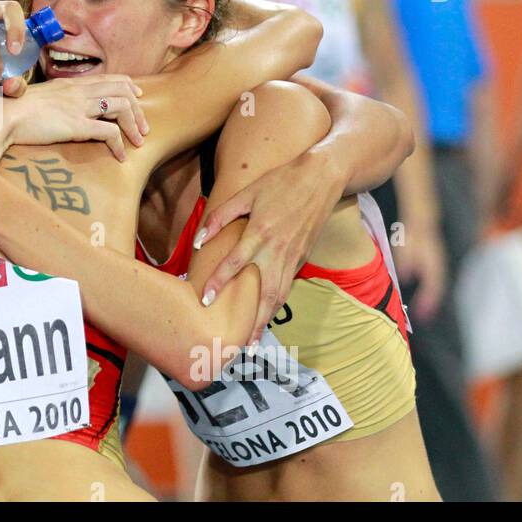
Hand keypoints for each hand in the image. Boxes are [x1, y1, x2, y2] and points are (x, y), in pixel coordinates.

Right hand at [4, 75, 147, 161]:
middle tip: (144, 127)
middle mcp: (78, 91)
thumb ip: (52, 101)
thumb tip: (58, 111)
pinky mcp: (76, 125)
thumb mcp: (36, 99)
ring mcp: (78, 106)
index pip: (108, 78)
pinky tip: (120, 156)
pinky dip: (120, 144)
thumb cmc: (12, 111)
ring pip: (122, 107)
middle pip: (122, 90)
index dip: (128, 86)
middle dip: (138, 109)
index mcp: (69, 83)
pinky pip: (109, 132)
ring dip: (135, 125)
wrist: (2, 116)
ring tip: (139, 141)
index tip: (138, 96)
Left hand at [196, 148, 344, 345]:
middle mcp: (278, 250)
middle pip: (263, 293)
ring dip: (265, 319)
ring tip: (253, 340)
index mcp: (261, 232)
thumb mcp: (247, 193)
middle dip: (250, 319)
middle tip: (237, 342)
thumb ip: (220, 217)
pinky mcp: (303, 258)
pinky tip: (268, 316)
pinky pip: (288, 286)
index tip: (205, 299)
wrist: (322, 178)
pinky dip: (278, 304)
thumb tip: (199, 240)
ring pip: (279, 295)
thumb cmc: (281, 182)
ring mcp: (293, 256)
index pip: (235, 264)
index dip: (219, 282)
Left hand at [393, 222, 446, 321]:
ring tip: (425, 312)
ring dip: (431, 299)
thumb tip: (406, 279)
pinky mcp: (434, 263)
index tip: (421, 314)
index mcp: (432, 266)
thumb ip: (405, 264)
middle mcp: (438, 268)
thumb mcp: (404, 249)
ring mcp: (438, 265)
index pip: (432, 289)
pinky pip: (434, 281)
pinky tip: (424, 296)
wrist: (420, 222)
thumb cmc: (411, 236)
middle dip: (431, 305)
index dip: (427, 302)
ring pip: (437, 286)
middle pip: (437, 291)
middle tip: (423, 318)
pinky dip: (430, 291)